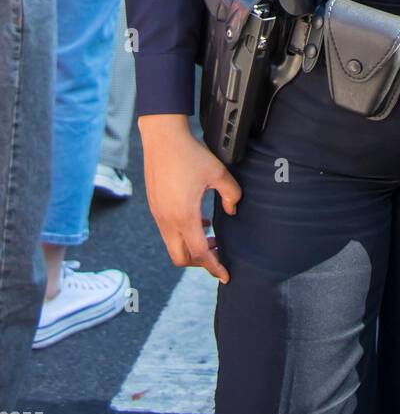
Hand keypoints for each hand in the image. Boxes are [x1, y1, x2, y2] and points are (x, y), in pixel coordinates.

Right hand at [138, 114, 241, 281]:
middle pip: (181, 258)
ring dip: (192, 247)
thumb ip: (231, 194)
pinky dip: (183, 235)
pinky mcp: (155, 207)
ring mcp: (158, 215)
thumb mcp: (218, 173)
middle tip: (219, 255)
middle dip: (201, 263)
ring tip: (212, 238)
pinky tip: (199, 222)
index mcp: (184, 216)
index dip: (215, 267)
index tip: (226, 275)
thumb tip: (231, 211)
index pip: (200, 254)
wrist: (162, 138)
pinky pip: (168, 232)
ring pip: (173, 246)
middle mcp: (167, 220)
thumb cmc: (190, 154)